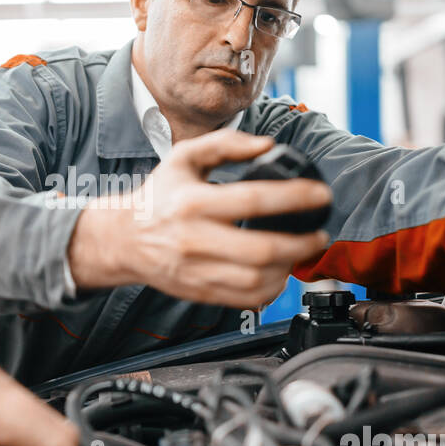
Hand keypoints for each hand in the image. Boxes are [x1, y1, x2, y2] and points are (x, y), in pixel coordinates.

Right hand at [69, 130, 330, 307]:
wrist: (124, 239)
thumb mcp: (183, 157)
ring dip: (289, 268)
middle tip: (319, 234)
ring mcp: (196, 271)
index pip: (252, 200)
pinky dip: (272, 290)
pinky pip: (246, 300)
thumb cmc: (158, 197)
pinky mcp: (200, 292)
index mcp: (192, 202)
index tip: (320, 195)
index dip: (294, 198)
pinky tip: (279, 273)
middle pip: (261, 249)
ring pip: (256, 280)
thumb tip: (267, 146)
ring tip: (300, 252)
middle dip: (301, 243)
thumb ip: (225, 145)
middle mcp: (193, 239)